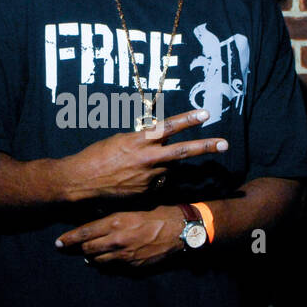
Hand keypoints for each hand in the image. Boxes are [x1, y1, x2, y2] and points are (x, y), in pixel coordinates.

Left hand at [55, 206, 186, 266]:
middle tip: (69, 249)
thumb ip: (112, 214)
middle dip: (77, 249)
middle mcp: (116, 240)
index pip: (84, 233)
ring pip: (98, 261)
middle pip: (87, 249)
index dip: (68, 239)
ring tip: (88, 255)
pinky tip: (105, 262)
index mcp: (114, 223)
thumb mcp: (132, 208)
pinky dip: (106, 265)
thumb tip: (95, 216)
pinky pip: (113, 268)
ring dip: (91, 258)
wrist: (179, 231)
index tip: (58, 243)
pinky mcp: (133, 267)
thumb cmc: (157, 214)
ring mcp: (124, 256)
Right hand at [61, 109, 227, 201]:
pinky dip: (151, 181)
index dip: (188, 120)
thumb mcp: (121, 140)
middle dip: (206, 147)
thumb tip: (160, 140)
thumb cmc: (97, 156)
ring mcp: (148, 177)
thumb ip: (143, 140)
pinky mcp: (146, 192)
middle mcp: (147, 158)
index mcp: (140, 140)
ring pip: (167, 169)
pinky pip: (157, 184)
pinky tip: (133, 180)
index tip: (206, 114)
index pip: (169, 127)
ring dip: (160, 166)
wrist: (81, 181)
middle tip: (225, 143)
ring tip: (134, 167)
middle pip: (183, 152)